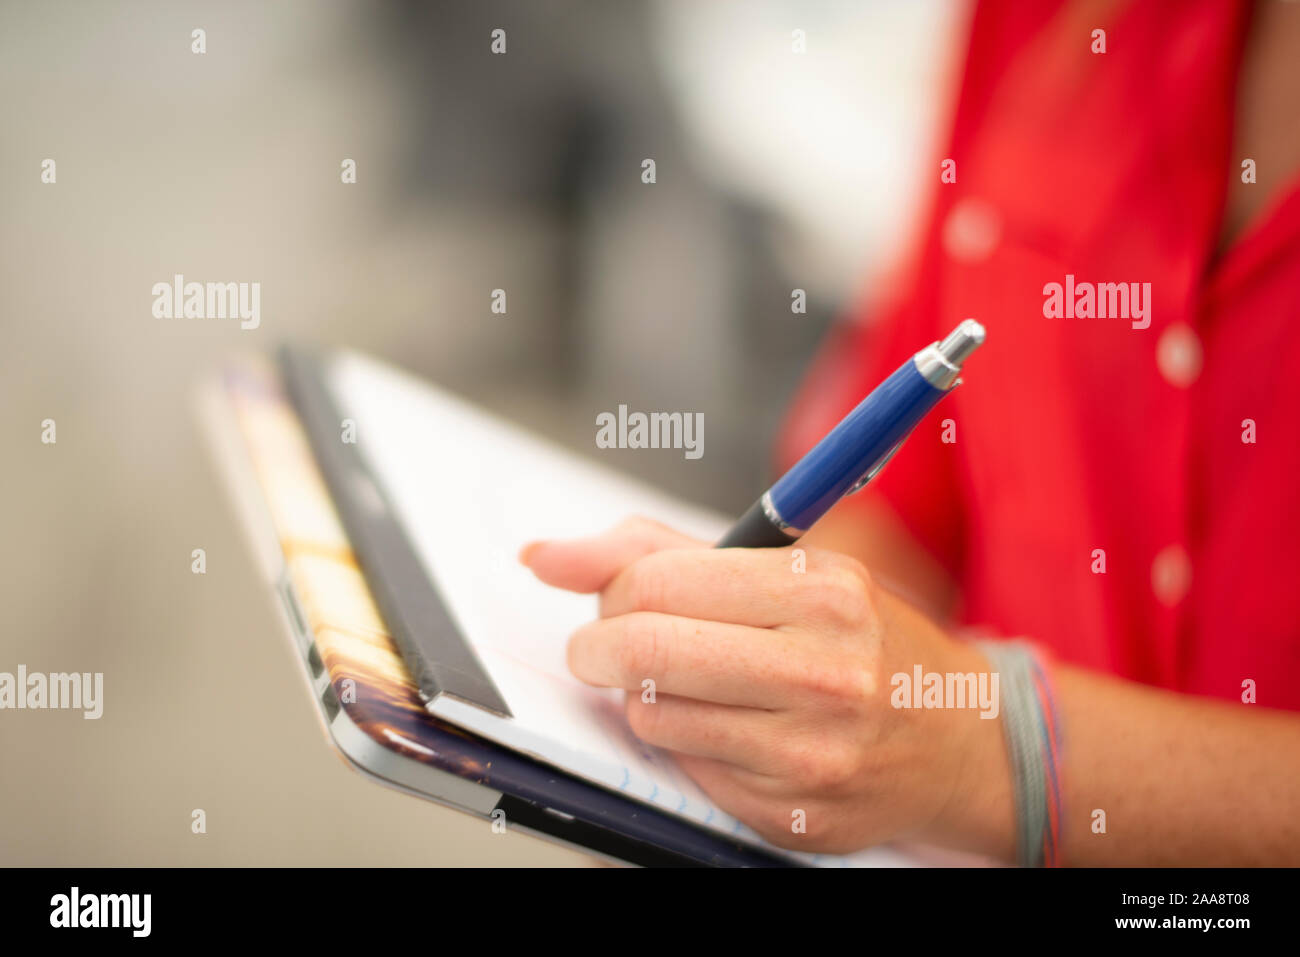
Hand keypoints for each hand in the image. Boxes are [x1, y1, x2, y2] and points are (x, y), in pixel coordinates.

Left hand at [521, 516, 1013, 856]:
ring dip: (640, 696)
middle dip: (600, 645)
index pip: (657, 581)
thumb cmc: (859, 638)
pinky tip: (723, 726)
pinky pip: (684, 769)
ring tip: (682, 681)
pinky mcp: (791, 814)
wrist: (959, 739)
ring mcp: (808, 754)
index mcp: (825, 592)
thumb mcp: (786, 570)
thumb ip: (659, 552)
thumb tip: (543, 556)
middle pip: (644, 651)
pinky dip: (682, 741)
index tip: (616, 599)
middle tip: (606, 645)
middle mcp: (824, 674)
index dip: (613, 590)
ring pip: (651, 718)